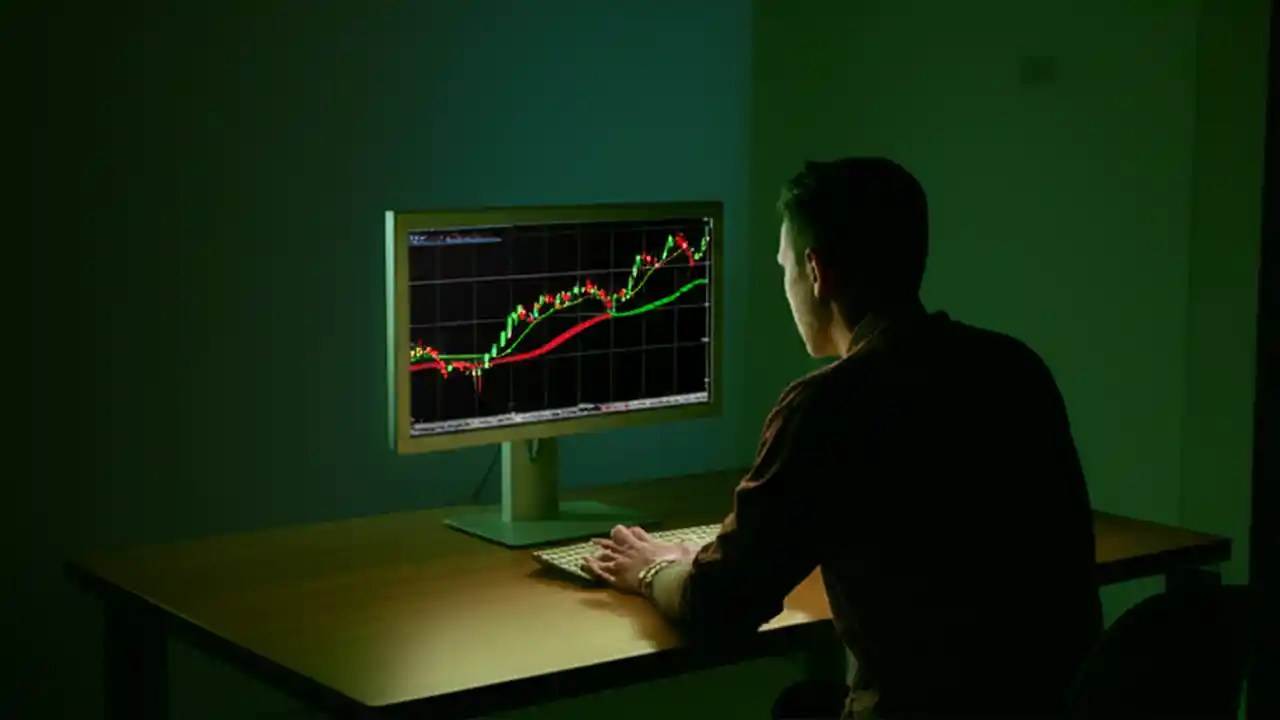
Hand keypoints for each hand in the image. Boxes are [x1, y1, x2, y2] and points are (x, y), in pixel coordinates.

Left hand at [581, 525, 700, 593]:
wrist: (667, 578)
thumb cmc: (678, 565)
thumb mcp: (686, 551)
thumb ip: (686, 546)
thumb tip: (691, 543)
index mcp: (647, 544)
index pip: (635, 533)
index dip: (631, 533)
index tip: (630, 533)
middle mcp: (632, 550)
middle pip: (617, 537)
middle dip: (612, 539)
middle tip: (606, 541)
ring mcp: (622, 563)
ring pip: (606, 554)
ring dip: (598, 554)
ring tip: (590, 553)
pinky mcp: (616, 577)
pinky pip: (600, 571)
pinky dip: (591, 567)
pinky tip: (584, 563)